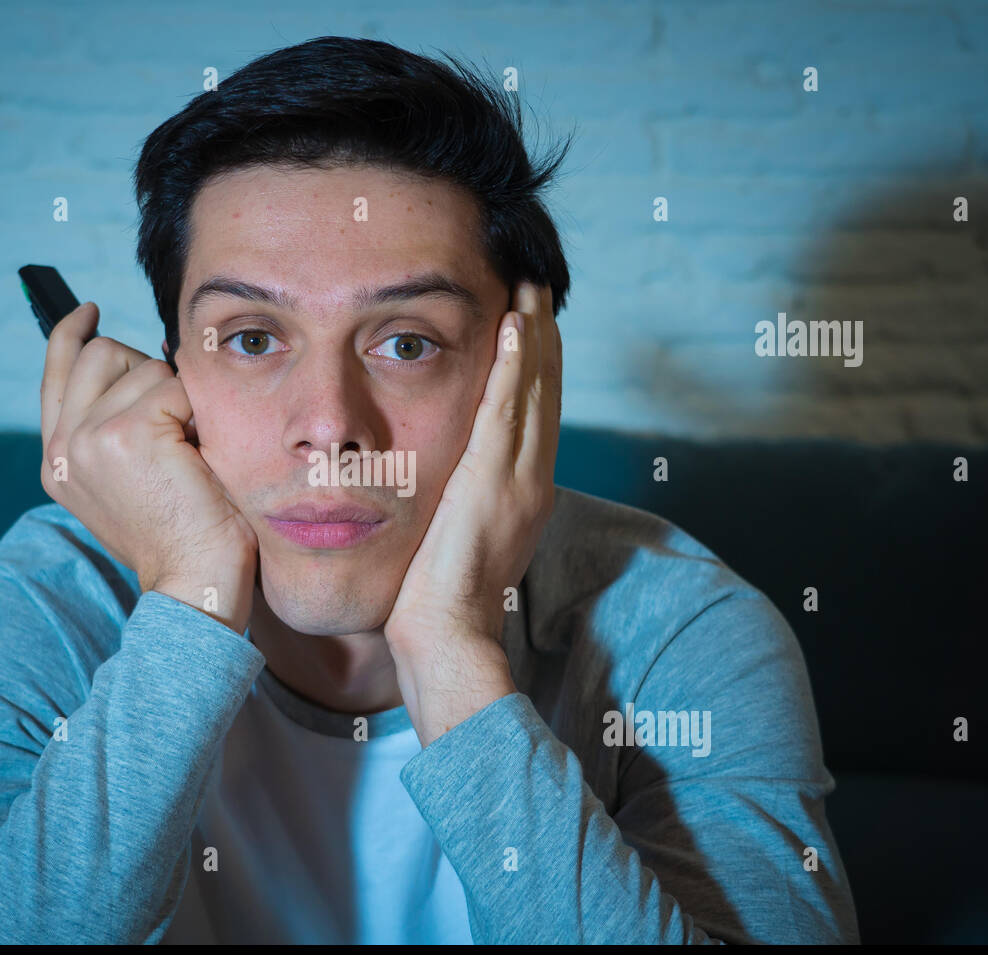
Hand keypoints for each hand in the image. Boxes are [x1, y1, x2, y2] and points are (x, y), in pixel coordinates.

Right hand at [39, 302, 257, 633]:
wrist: (194, 583)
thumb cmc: (182, 536)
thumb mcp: (130, 482)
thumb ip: (112, 430)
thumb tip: (135, 364)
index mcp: (58, 462)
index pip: (56, 372)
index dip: (72, 334)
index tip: (90, 310)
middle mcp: (63, 448)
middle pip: (100, 353)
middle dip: (147, 370)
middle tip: (175, 417)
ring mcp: (89, 438)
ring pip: (143, 367)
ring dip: (178, 399)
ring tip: (188, 453)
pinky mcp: (129, 433)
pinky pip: (175, 386)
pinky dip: (198, 413)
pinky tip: (198, 457)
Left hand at [383, 282, 561, 738]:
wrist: (447, 633)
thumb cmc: (442, 599)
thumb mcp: (464, 542)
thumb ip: (468, 506)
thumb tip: (454, 488)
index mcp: (528, 492)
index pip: (538, 413)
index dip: (537, 365)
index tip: (531, 323)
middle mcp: (534, 478)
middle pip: (545, 391)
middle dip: (542, 335)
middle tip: (538, 286)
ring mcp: (519, 478)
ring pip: (534, 390)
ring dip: (534, 335)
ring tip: (530, 288)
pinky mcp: (492, 480)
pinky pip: (507, 409)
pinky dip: (514, 366)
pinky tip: (514, 326)